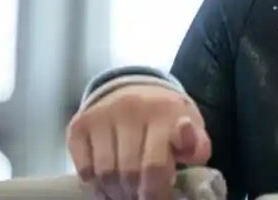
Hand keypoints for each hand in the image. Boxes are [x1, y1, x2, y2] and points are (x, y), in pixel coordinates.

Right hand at [66, 85, 211, 199]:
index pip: (155, 165)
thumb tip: (197, 155)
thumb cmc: (166, 117)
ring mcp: (102, 115)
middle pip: (129, 172)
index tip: (160, 199)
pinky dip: (94, 184)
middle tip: (142, 198)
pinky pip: (84, 168)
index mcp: (164, 111)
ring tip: (126, 194)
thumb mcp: (191, 126)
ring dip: (115, 193)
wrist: (135, 88)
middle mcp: (131, 108)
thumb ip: (197, 145)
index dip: (157, 191)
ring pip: (105, 173)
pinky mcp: (80, 124)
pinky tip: (107, 184)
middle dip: (137, 194)